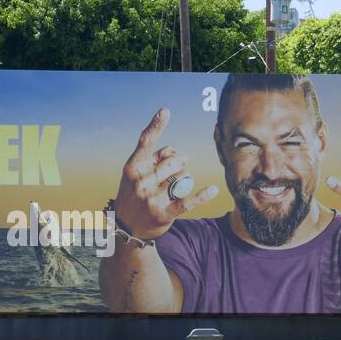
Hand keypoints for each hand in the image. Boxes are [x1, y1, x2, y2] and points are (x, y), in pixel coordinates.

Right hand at [113, 108, 217, 240]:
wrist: (127, 228)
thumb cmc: (134, 194)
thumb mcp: (136, 174)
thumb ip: (153, 159)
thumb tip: (177, 154)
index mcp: (132, 168)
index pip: (146, 143)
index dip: (156, 126)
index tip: (165, 111)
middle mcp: (140, 182)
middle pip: (173, 161)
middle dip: (180, 162)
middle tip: (178, 167)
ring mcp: (151, 198)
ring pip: (182, 178)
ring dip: (185, 179)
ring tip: (176, 186)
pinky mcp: (164, 213)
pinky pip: (187, 201)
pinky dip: (202, 195)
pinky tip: (213, 190)